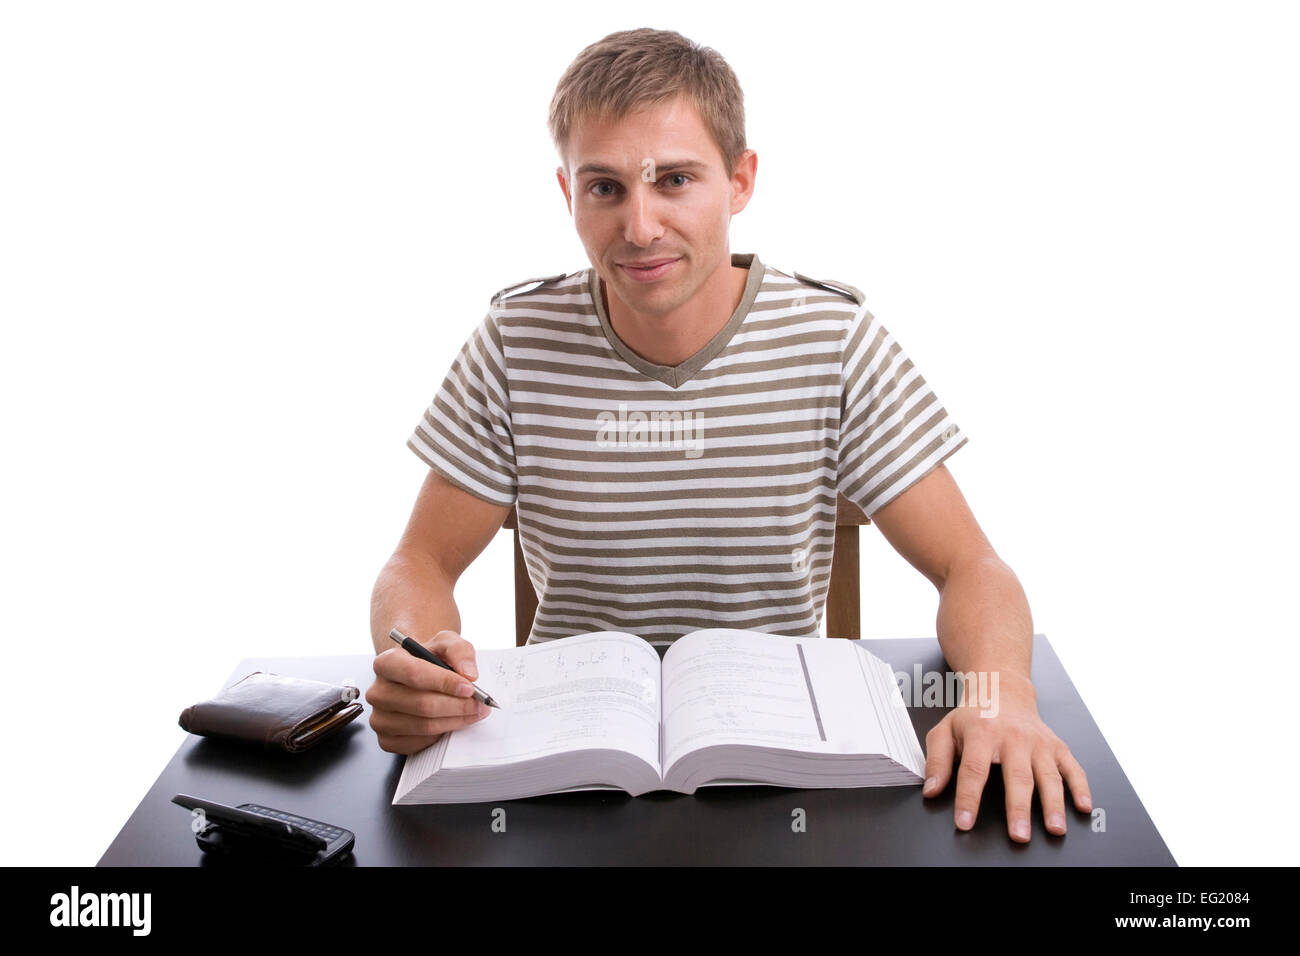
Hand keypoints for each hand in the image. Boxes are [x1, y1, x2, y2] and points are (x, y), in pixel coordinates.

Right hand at [366, 629, 490, 753]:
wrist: (419, 676)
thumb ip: (460, 651)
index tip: (470, 687)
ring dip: (455, 721)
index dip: (445, 682)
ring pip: (424, 726)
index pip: (414, 674)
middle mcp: (377, 692)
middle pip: (422, 704)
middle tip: (480, 704)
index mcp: (386, 663)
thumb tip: (469, 673)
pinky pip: (419, 743)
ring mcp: (379, 718)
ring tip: (472, 712)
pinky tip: (451, 722)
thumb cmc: (430, 659)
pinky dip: (441, 735)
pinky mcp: (386, 740)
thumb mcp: (446, 643)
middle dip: (457, 705)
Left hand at [921, 673, 1091, 841]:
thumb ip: (937, 761)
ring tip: (1055, 829)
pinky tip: (1082, 806)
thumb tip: (932, 790)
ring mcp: (1039, 743)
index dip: (968, 798)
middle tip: (1019, 835)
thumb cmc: (974, 717)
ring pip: (1048, 776)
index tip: (965, 822)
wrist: (1002, 691)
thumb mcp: (945, 731)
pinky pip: (1073, 768)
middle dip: (1019, 808)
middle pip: (1017, 776)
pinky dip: (1081, 788)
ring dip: (1053, 804)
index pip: (974, 770)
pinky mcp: (1057, 747)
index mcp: (982, 734)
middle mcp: (1013, 738)